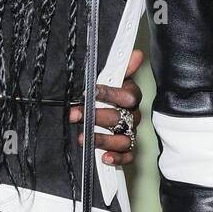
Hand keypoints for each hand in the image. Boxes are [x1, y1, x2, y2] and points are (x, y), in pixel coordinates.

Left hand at [68, 47, 143, 166]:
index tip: (91, 91)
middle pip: (120, 117)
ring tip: (83, 137)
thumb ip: (121, 68)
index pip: (128, 96)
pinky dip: (117, 158)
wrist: (106, 112)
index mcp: (130, 97)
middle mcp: (132, 116)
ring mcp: (130, 133)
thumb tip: (136, 54)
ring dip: (102, 139)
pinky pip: (127, 156)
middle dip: (95, 116)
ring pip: (123, 139)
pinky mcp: (126, 149)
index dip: (109, 93)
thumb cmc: (108, 94)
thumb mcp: (110, 78)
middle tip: (76, 114)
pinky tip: (104, 157)